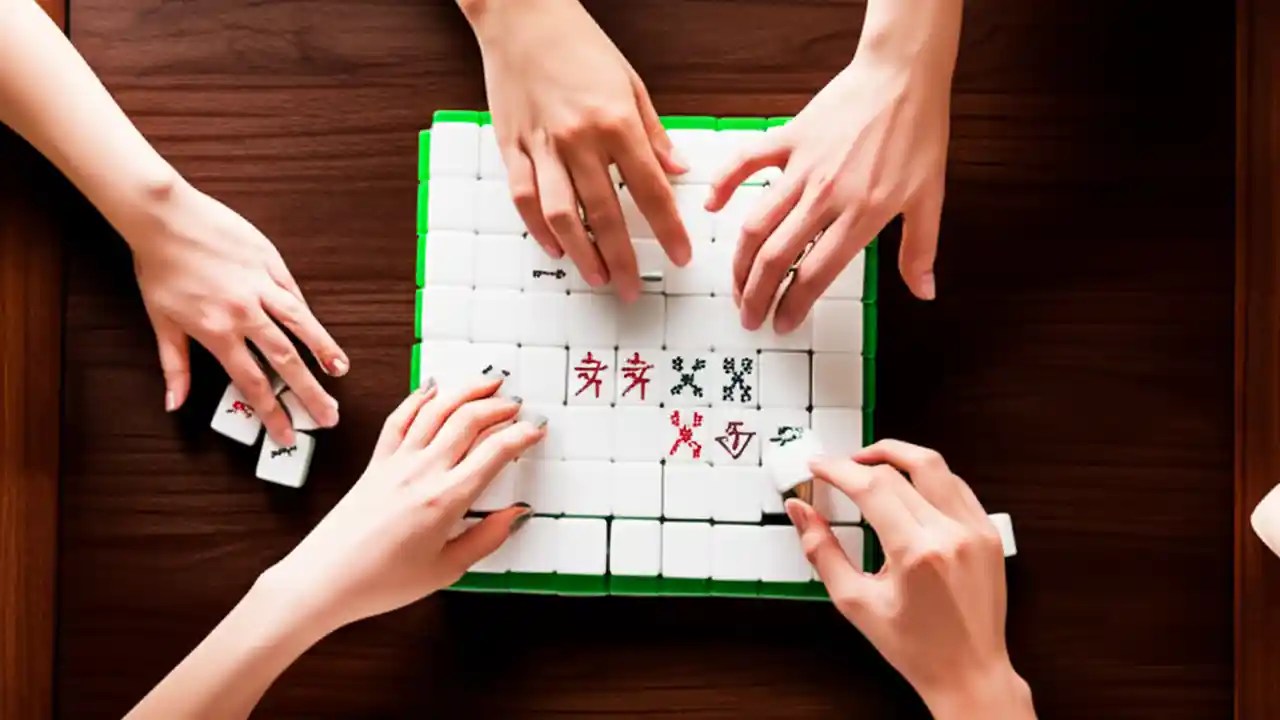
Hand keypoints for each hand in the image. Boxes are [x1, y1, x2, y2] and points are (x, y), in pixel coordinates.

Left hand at [128, 180, 347, 444]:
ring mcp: (261, 286)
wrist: (164, 216)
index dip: (273, 413)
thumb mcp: (161, 321)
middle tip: (328, 416)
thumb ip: (174, 367)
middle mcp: (245, 313)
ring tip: (341, 372)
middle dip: (310, 393)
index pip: (253, 383)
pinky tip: (318, 331)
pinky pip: (294, 294)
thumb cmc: (160, 266)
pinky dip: (307, 315)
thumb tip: (174, 402)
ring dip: (324, 351)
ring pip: (302, 325)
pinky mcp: (270, 262)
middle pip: (286, 361)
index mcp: (217, 331)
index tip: (287, 434)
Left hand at [258, 377, 541, 629]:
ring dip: (466, 391)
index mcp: (446, 499)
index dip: (522, 435)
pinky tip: (432, 389)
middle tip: (516, 404)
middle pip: (468, 420)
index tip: (536, 429)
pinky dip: (419, 398)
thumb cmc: (381, 581)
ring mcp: (396, 462)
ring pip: (437, 409)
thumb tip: (516, 515)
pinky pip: (400, 419)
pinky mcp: (375, 462)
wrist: (325, 579)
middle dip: (499, 406)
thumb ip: (487, 538)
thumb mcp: (447, 570)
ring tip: (487, 383)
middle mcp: (422, 472)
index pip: (495, 452)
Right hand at [463, 0, 689, 301]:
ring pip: (563, 214)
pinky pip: (525, 198)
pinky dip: (540, 228)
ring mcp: (541, 145)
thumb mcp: (631, 84)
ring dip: (582, 253)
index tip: (679, 255)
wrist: (523, 15)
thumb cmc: (579, 44)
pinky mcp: (512, 146)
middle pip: (607, 214)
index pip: (651, 190)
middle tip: (635, 287)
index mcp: (616, 122)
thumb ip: (655, 134)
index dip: (668, 229)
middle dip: (624, 258)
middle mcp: (579, 138)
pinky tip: (556, 247)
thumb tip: (679, 172)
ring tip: (598, 276)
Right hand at [706, 0, 959, 331]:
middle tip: (749, 317)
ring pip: (756, 224)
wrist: (903, 77)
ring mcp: (802, 167)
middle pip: (776, 258)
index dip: (792, 307)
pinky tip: (712, 207)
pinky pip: (745, 163)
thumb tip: (925, 292)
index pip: (814, 276)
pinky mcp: (788, 139)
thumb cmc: (918, 135)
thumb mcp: (929, 199)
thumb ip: (920, 251)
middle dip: (755, 296)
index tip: (783, 324)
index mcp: (861, 215)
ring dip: (739, 261)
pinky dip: (723, 184)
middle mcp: (825, 196)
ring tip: (735, 285)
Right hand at [787, 440, 1034, 719]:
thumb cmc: (916, 648)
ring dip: (898, 455)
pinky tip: (909, 485)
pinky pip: (957, 485)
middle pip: (900, 469)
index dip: (838, 469)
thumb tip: (800, 512)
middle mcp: (950, 535)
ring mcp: (975, 531)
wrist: (968, 672)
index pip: (871, 487)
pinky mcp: (988, 533)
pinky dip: (928, 476)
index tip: (819, 466)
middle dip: (861, 460)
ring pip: (934, 464)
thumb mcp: (856, 602)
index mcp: (916, 554)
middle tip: (839, 467)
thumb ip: (822, 551)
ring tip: (872, 464)